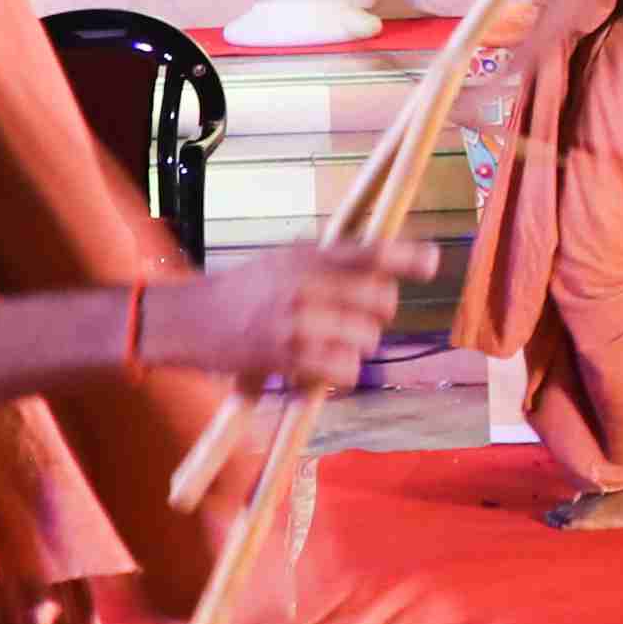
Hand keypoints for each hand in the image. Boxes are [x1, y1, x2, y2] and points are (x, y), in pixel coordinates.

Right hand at [163, 237, 425, 394]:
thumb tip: (383, 263)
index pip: (368, 251)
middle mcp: (306, 285)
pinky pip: (344, 370)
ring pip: (366, 339)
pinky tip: (321, 366)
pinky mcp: (289, 358)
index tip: (432, 262)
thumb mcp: (284, 260)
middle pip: (380, 300)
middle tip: (356, 317)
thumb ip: (329, 260)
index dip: (405, 257)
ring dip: (356, 345)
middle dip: (377, 313)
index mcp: (307, 256)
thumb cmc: (242, 290)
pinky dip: (340, 372)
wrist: (190, 320)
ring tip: (328, 342)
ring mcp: (299, 323)